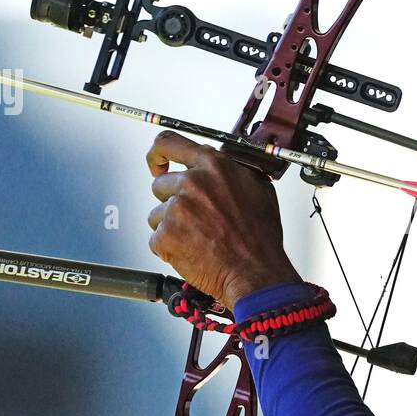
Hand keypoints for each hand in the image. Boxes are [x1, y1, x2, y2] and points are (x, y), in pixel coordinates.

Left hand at [146, 131, 302, 310]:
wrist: (256, 272)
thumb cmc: (260, 237)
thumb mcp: (258, 189)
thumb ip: (232, 171)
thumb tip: (220, 164)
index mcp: (214, 166)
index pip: (170, 143)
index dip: (159, 155)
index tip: (158, 164)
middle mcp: (193, 183)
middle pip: (161, 184)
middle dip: (173, 201)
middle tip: (194, 219)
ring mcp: (177, 209)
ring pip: (157, 214)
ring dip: (172, 226)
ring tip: (198, 239)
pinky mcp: (166, 235)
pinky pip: (156, 239)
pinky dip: (170, 248)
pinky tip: (193, 251)